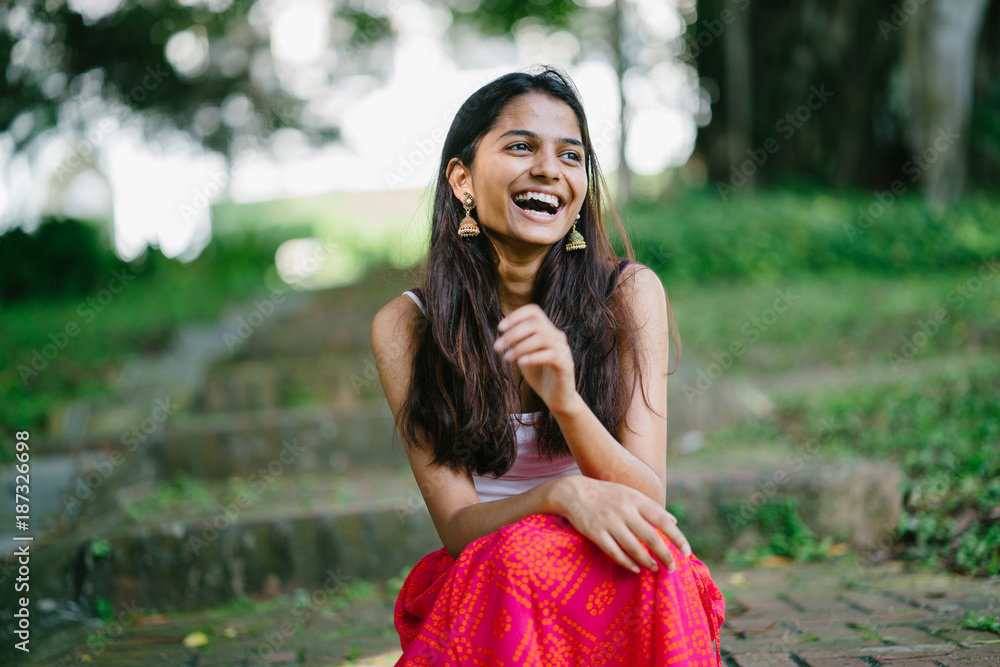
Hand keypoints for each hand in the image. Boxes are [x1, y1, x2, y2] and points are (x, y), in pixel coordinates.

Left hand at [494, 304, 578, 413]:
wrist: (556, 398)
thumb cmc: (539, 374)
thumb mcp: (523, 354)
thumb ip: (517, 340)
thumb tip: (503, 328)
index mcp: (547, 330)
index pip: (534, 311)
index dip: (516, 316)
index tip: (500, 328)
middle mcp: (557, 336)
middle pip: (534, 324)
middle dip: (512, 334)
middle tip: (497, 347)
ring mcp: (563, 349)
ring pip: (542, 338)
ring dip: (520, 347)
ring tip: (507, 358)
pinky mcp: (566, 364)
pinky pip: (551, 355)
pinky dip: (533, 357)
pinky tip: (521, 363)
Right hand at [551, 476, 691, 573]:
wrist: (574, 492)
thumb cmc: (606, 494)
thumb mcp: (629, 493)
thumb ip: (650, 507)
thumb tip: (674, 520)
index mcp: (635, 499)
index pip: (662, 519)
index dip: (676, 537)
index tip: (687, 552)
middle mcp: (624, 510)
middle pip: (650, 537)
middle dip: (665, 555)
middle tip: (673, 568)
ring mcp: (609, 522)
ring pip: (633, 547)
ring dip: (647, 561)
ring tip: (655, 569)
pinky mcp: (595, 532)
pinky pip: (614, 552)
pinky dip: (627, 562)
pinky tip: (635, 568)